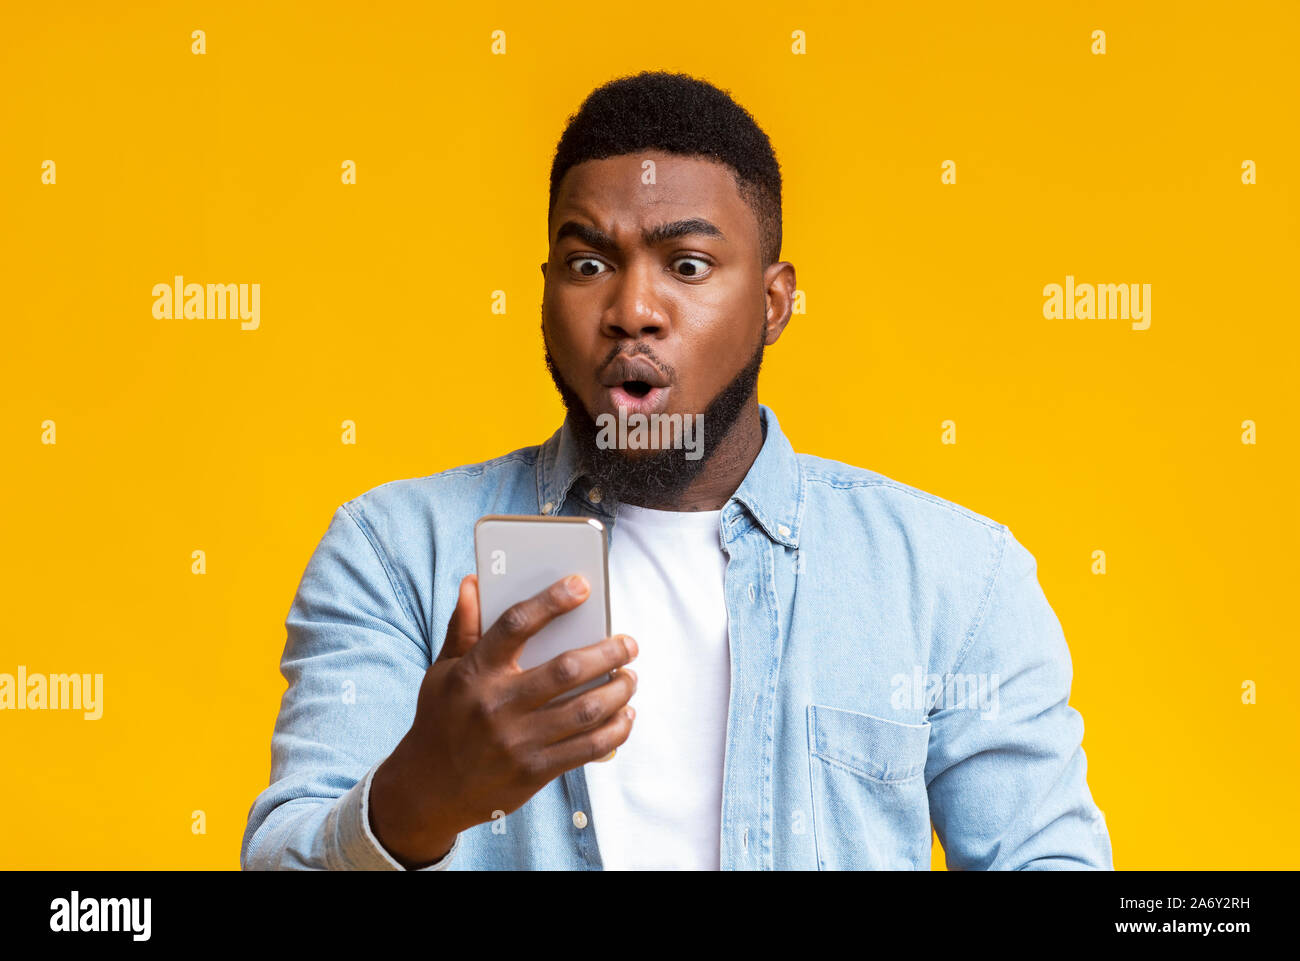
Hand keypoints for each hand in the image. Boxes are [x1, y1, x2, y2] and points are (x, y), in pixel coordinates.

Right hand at [369, 573, 637, 867]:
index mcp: (474, 673)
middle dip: (609, 652)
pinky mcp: (535, 770)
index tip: (582, 585)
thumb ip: (462, 627)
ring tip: (630, 677)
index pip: (516, 625)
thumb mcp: (442, 671)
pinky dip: (617, 729)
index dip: (551, 600)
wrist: (430, 789)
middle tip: (628, 643)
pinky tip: (624, 715)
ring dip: (619, 690)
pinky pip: (589, 747)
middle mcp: (497, 705)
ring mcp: (518, 741)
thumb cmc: (442, 719)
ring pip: (586, 710)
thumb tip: (474, 581)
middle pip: (567, 670)